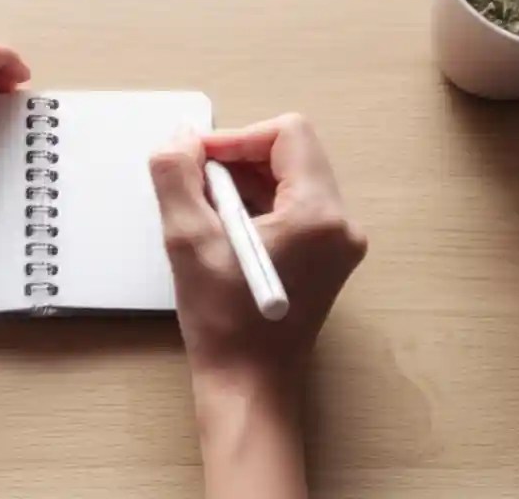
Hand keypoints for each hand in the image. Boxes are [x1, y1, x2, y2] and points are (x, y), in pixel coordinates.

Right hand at [149, 114, 366, 388]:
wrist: (249, 385)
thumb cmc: (223, 322)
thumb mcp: (187, 240)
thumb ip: (177, 176)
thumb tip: (180, 137)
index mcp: (318, 213)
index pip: (287, 133)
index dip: (237, 137)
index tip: (198, 160)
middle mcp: (341, 223)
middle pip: (290, 154)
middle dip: (238, 162)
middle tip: (196, 188)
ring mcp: (339, 243)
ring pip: (290, 180)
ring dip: (244, 185)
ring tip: (206, 215)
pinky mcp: (327, 258)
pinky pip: (293, 208)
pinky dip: (257, 207)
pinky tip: (224, 234)